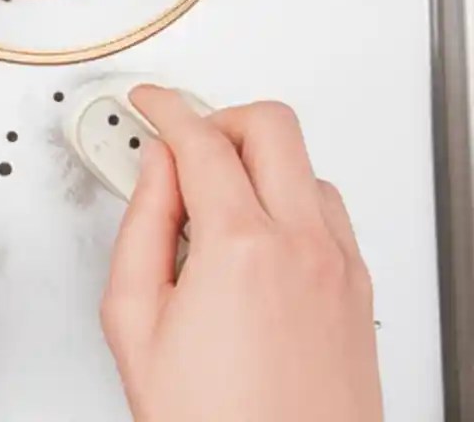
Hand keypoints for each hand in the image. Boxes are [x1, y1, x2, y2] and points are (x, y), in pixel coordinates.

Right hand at [102, 87, 381, 421]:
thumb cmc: (209, 419)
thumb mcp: (134, 321)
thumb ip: (140, 227)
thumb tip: (155, 172)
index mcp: (241, 248)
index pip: (202, 140)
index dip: (167, 108)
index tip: (151, 102)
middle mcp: (303, 246)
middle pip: (272, 127)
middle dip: (221, 118)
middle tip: (185, 139)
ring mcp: (340, 267)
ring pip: (306, 167)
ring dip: (259, 163)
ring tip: (214, 200)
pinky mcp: (357, 291)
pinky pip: (329, 214)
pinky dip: (291, 201)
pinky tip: (255, 233)